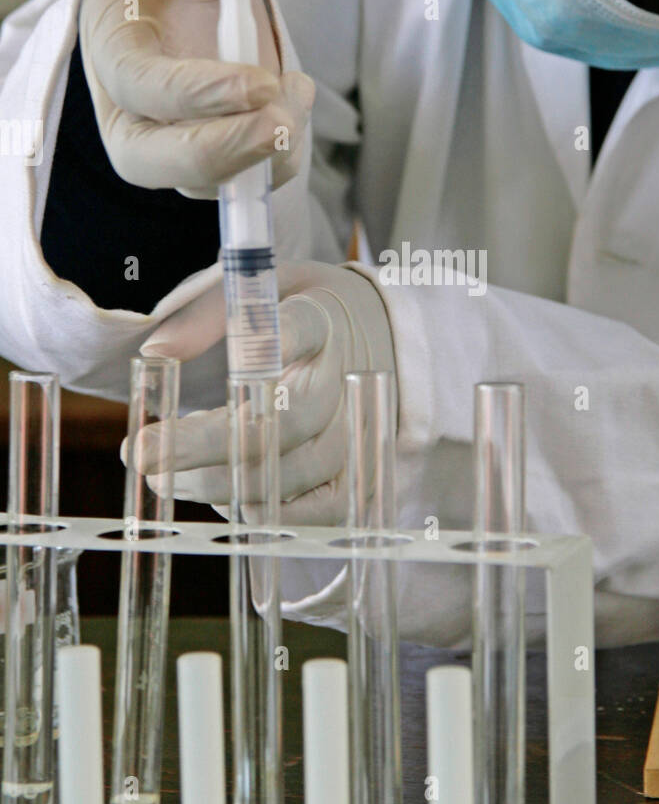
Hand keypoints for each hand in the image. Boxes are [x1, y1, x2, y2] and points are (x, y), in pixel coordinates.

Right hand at [79, 0, 314, 197]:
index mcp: (110, 47)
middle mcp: (128, 108)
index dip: (197, 94)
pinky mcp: (210, 155)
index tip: (260, 84)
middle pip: (148, 160)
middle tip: (279, 127)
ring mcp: (167, 140)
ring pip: (202, 180)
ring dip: (260, 156)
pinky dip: (279, 155)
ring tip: (298, 94)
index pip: (139, 88)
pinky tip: (297, 96)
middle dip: (219, 153)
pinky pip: (242, 180)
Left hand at [130, 261, 396, 522]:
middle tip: (141, 451)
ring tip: (159, 477)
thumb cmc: (299, 316)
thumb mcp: (260, 290)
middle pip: (285, 422)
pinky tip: (216, 497)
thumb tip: (155, 352)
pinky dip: (262, 513)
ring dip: (215, 482)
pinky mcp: (355, 477)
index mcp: (324, 321)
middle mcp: (345, 382)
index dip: (260, 344)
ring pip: (289, 474)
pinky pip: (314, 512)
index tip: (211, 361)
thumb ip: (207, 316)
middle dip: (204, 444)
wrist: (373, 342)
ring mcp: (354, 435)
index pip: (299, 327)